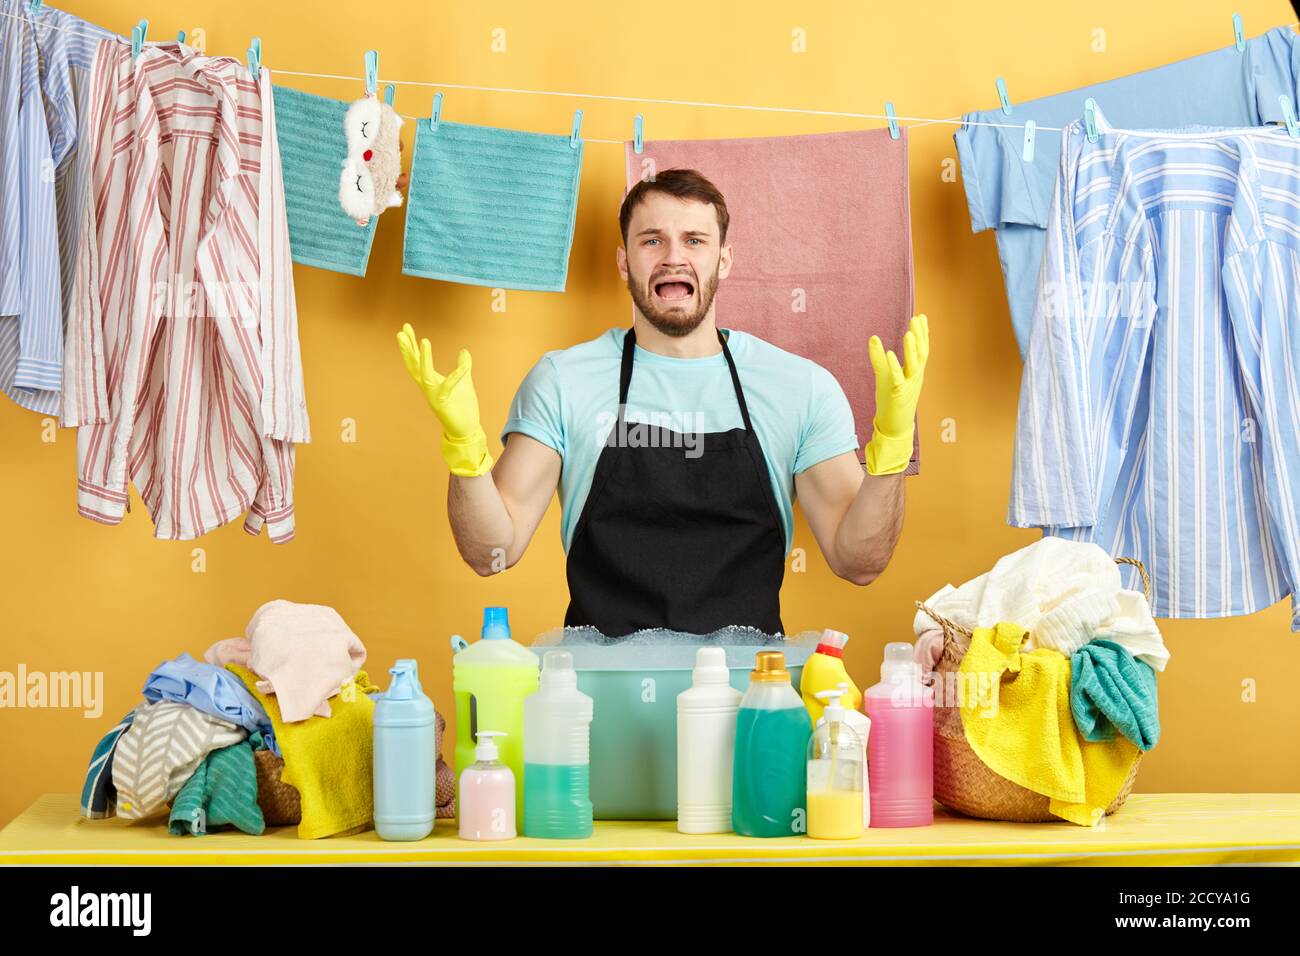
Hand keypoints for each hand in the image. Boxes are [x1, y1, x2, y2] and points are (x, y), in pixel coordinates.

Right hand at [397, 323, 493, 476]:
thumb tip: (463, 350)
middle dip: (407, 348)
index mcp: (431, 380)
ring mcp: (433, 395)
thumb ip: (462, 365)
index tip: (405, 328)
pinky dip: (456, 374)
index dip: (410, 344)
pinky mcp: (443, 403)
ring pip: (423, 374)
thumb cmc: (463, 407)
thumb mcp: (464, 381)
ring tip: (423, 341)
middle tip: (401, 331)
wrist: (467, 429)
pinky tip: (463, 363)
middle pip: (413, 365)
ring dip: (423, 358)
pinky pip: (448, 385)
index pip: (417, 360)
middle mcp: (428, 387)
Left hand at [864, 313, 928, 475]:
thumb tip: (873, 338)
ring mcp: (909, 386)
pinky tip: (890, 354)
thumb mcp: (886, 375)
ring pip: (915, 365)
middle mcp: (915, 377)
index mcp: (915, 372)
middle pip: (922, 353)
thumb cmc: (891, 400)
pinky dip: (895, 366)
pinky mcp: (898, 395)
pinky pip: (898, 379)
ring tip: (909, 332)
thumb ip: (880, 357)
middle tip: (917, 319)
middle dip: (920, 336)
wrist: (894, 426)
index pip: (922, 349)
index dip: (922, 333)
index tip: (921, 317)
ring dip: (911, 349)